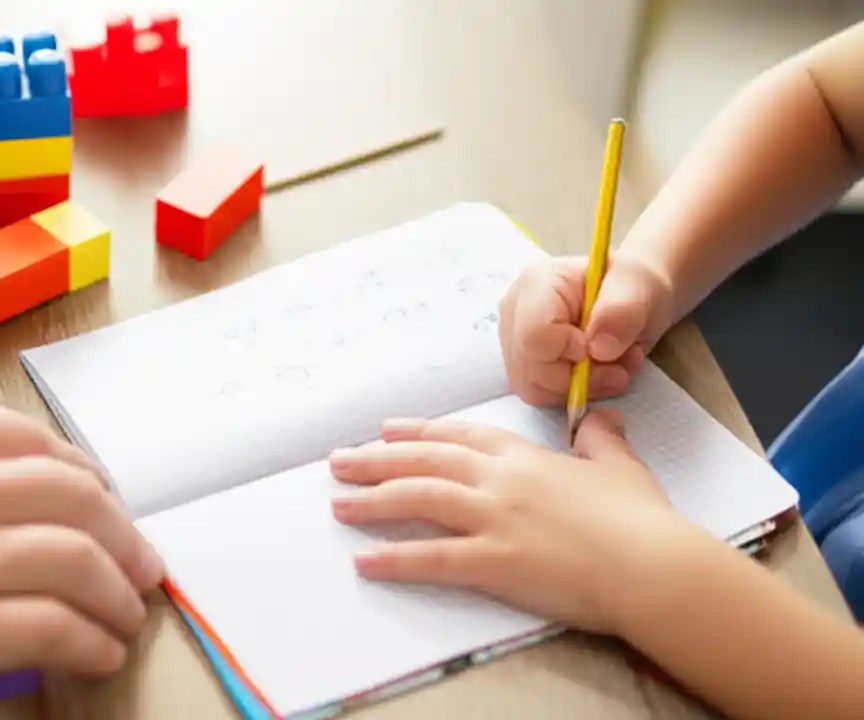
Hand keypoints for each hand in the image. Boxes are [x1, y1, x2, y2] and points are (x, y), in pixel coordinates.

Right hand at [0, 358, 162, 719]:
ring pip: (81, 561)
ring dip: (117, 592)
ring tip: (124, 615)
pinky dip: (88, 642)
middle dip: (123, 533)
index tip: (102, 502)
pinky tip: (95, 653)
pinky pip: (52, 630)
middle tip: (139, 563)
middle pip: (79, 498)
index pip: (36, 444)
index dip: (85, 476)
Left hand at [327, 408, 702, 633]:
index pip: (460, 435)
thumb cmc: (641, 520)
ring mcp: (495, 517)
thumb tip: (601, 416)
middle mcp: (501, 480)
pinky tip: (364, 562)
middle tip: (338, 461)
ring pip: (418, 499)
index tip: (385, 431)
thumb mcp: (619, 464)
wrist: (654, 564)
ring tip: (338, 504)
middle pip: (425, 461)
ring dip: (372, 501)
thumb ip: (601, 438)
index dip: (419, 432)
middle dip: (376, 460)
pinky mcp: (495, 561)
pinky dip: (394, 558)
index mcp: (526, 457)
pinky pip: (433, 558)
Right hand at [497, 253, 674, 405]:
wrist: (630, 292)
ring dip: (578, 387)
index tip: (603, 349)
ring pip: (532, 388)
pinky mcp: (524, 362)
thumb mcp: (640, 284)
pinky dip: (572, 391)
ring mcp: (514, 340)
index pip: (533, 338)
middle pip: (529, 371)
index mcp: (535, 287)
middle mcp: (514, 314)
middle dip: (579, 379)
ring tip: (612, 368)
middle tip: (618, 369)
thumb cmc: (632, 282)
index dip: (569, 355)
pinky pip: (540, 393)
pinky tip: (596, 372)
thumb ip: (623, 311)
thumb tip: (599, 349)